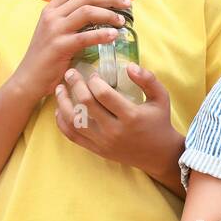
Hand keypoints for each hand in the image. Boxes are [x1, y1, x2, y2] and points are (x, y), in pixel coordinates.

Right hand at [11, 0, 131, 101]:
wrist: (28, 79)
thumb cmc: (46, 58)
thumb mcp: (54, 33)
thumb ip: (71, 21)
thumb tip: (99, 14)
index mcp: (50, 9)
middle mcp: (51, 15)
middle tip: (127, 5)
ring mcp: (54, 30)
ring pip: (87, 11)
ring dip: (109, 14)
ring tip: (121, 22)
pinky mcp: (59, 46)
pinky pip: (85, 36)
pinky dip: (102, 34)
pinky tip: (113, 36)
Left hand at [54, 64, 180, 176]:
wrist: (159, 154)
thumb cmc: (159, 122)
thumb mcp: (161, 98)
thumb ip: (148, 79)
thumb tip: (129, 65)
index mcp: (130, 116)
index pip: (103, 95)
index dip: (94, 81)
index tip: (93, 73)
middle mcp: (114, 131)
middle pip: (86, 105)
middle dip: (75, 85)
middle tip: (70, 73)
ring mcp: (103, 142)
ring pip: (74, 121)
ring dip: (63, 102)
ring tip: (60, 89)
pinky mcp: (96, 150)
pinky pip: (73, 136)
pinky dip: (62, 122)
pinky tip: (60, 108)